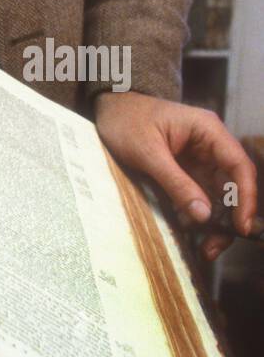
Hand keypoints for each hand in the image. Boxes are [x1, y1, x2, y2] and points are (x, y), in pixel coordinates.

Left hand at [92, 91, 257, 260]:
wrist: (109, 108)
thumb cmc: (126, 120)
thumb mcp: (147, 152)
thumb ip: (176, 182)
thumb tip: (204, 215)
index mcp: (207, 130)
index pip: (238, 165)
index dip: (246, 197)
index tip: (241, 226)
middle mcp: (210, 144)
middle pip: (232, 185)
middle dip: (228, 218)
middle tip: (213, 247)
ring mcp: (199, 158)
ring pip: (217, 195)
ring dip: (213, 222)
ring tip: (203, 248)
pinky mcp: (187, 170)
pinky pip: (199, 195)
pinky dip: (197, 214)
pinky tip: (189, 232)